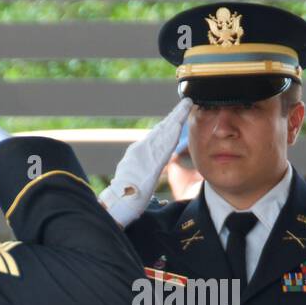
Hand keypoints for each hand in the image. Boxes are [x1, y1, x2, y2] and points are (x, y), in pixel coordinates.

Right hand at [99, 99, 192, 226]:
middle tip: (186, 103)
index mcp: (139, 152)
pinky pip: (163, 146)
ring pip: (164, 133)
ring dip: (176, 120)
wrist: (119, 201)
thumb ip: (145, 165)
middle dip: (175, 116)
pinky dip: (170, 135)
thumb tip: (151, 161)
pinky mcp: (150, 162)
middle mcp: (142, 149)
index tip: (178, 113)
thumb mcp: (136, 174)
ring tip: (186, 108)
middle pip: (162, 129)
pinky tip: (178, 126)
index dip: (169, 122)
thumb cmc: (128, 193)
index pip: (158, 134)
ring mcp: (145, 154)